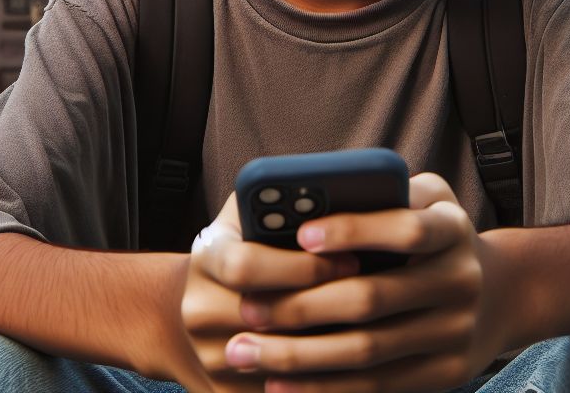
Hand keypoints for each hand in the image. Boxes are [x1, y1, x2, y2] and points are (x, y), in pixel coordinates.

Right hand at [171, 192, 360, 392]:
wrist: (191, 311)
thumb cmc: (241, 247)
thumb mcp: (251, 214)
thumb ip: (281, 201)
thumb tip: (345, 194)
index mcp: (207, 255)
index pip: (248, 264)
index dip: (303, 265)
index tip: (350, 258)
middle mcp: (199, 308)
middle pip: (269, 317)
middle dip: (328, 307)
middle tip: (377, 296)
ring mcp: (209, 356)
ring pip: (280, 362)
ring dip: (331, 348)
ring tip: (378, 328)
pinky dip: (319, 381)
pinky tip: (357, 364)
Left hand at [223, 174, 510, 392]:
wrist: (498, 292)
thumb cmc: (434, 233)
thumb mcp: (424, 198)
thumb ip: (383, 192)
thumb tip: (311, 197)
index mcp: (452, 229)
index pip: (405, 230)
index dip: (353, 231)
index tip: (299, 235)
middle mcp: (461, 280)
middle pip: (373, 300)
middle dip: (302, 306)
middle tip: (246, 308)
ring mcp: (456, 332)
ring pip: (368, 352)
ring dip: (300, 356)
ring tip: (245, 351)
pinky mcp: (446, 374)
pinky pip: (377, 386)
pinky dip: (325, 388)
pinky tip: (279, 384)